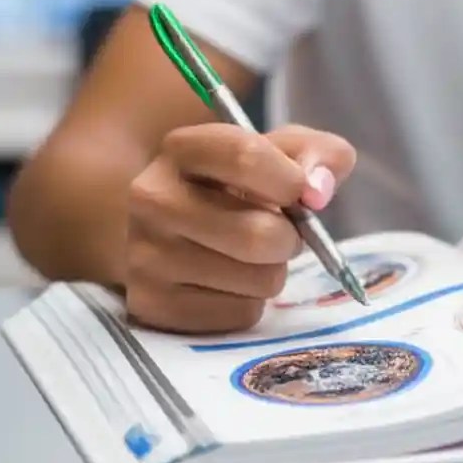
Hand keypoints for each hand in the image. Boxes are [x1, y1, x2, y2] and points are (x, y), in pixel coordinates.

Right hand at [124, 123, 355, 333]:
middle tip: (280, 233)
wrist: (175, 230)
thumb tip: (318, 191)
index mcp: (182, 148)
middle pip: (259, 234)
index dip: (291, 180)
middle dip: (289, 238)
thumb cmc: (238, 186)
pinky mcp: (152, 305)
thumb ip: (316, 154)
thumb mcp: (279, 154)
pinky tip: (228, 282)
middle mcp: (152, 198)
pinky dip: (250, 302)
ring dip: (272, 272)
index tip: (303, 194)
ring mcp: (145, 254)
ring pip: (258, 280)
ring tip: (250, 257)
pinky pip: (241, 315)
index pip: (246, 156)